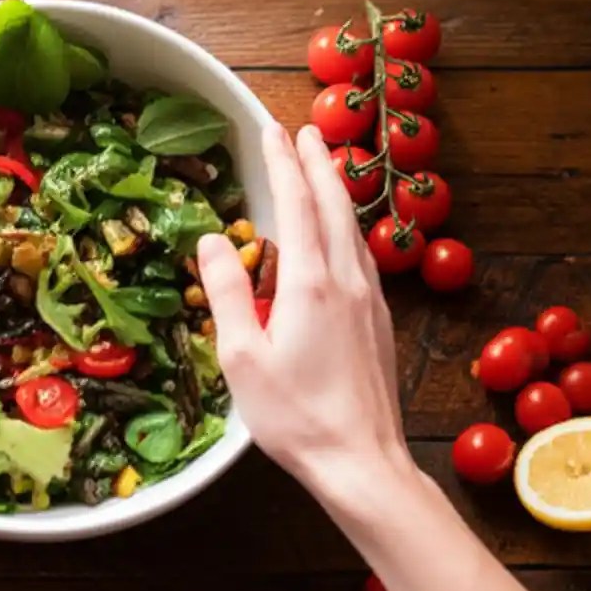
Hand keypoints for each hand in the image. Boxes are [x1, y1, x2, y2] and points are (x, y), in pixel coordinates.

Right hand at [198, 123, 409, 485]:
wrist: (362, 460)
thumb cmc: (294, 415)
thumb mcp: (242, 356)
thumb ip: (228, 292)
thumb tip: (211, 239)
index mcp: (310, 283)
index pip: (297, 206)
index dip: (284, 164)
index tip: (273, 130)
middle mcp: (346, 281)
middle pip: (335, 206)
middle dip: (318, 164)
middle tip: (307, 131)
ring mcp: (369, 301)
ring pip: (354, 229)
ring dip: (337, 192)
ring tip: (324, 168)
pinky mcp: (379, 322)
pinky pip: (362, 256)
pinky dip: (348, 227)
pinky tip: (343, 236)